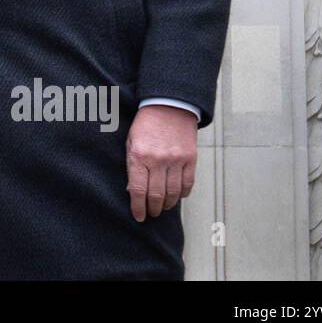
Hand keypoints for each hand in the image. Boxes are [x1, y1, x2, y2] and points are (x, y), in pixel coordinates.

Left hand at [125, 104, 197, 221]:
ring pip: (172, 193)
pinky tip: (177, 196)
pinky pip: (187, 183)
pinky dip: (182, 194)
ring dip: (167, 204)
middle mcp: (158, 160)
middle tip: (151, 214)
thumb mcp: (130, 142)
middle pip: (156, 195)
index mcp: (138, 156)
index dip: (138, 207)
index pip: (138, 190)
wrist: (168, 106)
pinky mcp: (190, 159)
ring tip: (162, 207)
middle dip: (152, 209)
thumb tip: (133, 190)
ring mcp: (176, 160)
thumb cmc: (145, 124)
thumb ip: (132, 165)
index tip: (138, 216)